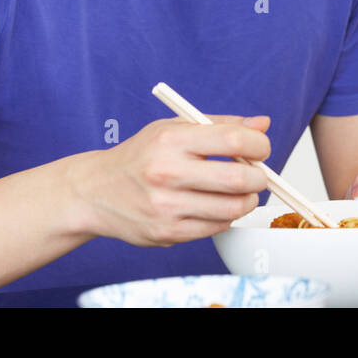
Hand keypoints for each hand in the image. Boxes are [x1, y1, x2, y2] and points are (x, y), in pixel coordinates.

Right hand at [70, 114, 272, 246]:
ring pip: (232, 209)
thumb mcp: (174, 128)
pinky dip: (227, 217)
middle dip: (260, 178)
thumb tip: (262, 124)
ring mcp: (166, 206)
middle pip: (238, 179)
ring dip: (248, 201)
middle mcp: (167, 172)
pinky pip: (216, 228)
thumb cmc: (141, 157)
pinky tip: (218, 206)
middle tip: (258, 175)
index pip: (233, 139)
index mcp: (171, 140)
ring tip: (242, 192)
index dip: (259, 144)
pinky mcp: (166, 233)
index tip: (261, 148)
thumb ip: (221, 125)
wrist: (95, 192)